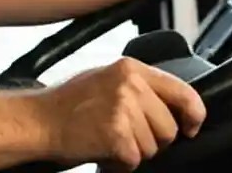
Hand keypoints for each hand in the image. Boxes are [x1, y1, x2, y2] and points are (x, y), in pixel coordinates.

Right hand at [35, 58, 205, 170]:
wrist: (38, 121)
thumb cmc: (69, 104)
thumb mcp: (107, 79)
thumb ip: (139, 86)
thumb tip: (174, 105)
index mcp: (131, 68)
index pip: (183, 91)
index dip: (193, 114)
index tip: (190, 127)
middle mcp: (130, 85)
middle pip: (169, 127)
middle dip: (153, 140)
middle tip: (126, 137)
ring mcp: (123, 109)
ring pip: (154, 147)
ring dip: (135, 153)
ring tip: (109, 141)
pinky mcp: (116, 135)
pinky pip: (135, 160)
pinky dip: (121, 164)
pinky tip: (104, 152)